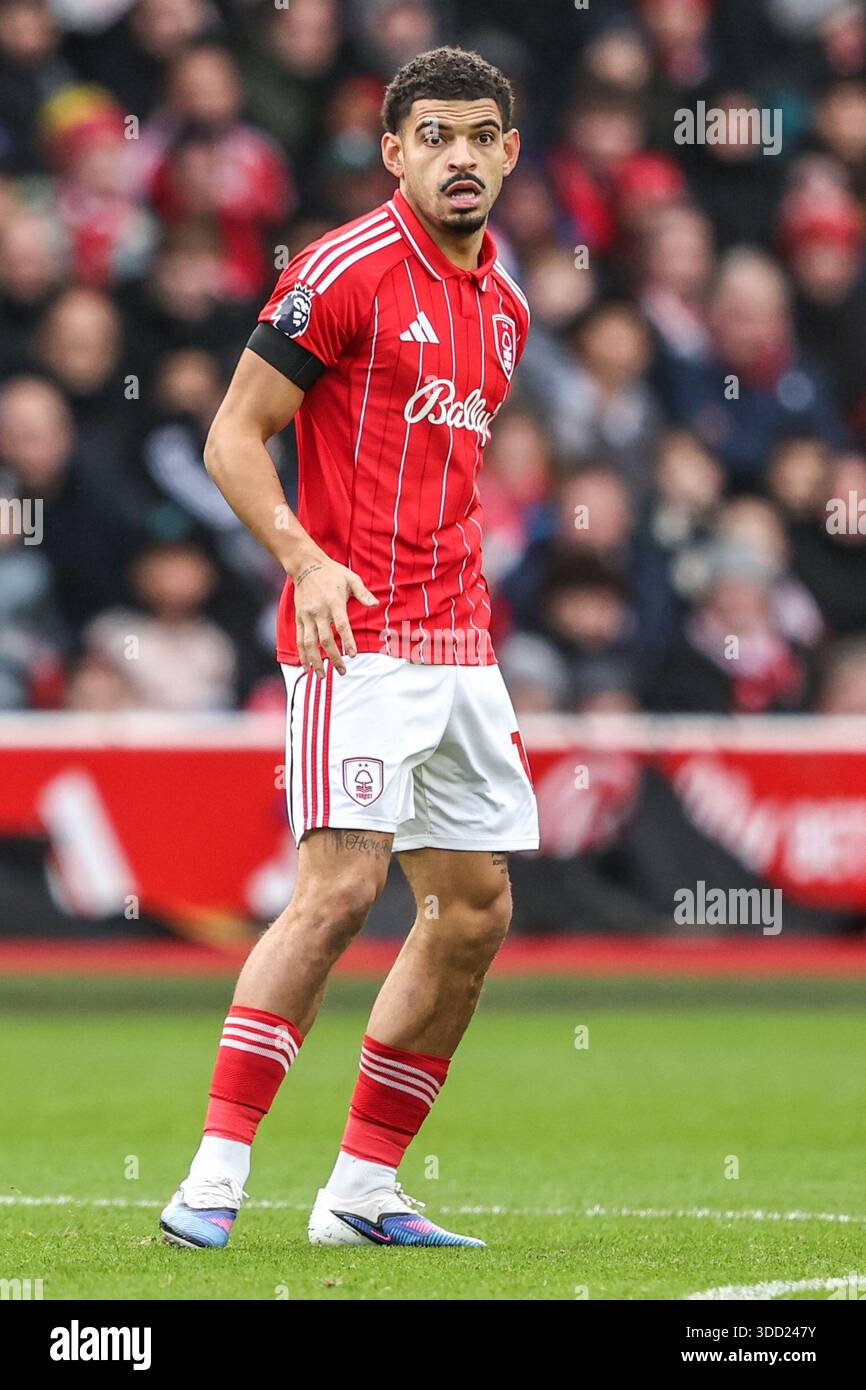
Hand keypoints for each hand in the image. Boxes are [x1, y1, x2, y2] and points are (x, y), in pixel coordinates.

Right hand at [292, 555, 378, 675]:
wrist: (306, 565)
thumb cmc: (332, 572)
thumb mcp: (351, 578)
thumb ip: (363, 593)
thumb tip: (375, 604)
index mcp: (334, 602)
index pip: (341, 625)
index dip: (347, 641)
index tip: (353, 655)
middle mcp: (319, 611)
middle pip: (325, 639)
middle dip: (333, 657)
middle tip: (342, 671)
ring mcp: (307, 616)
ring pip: (309, 643)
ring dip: (315, 661)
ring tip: (322, 676)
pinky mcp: (299, 618)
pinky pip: (300, 639)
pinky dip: (302, 654)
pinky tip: (307, 667)